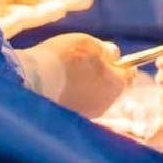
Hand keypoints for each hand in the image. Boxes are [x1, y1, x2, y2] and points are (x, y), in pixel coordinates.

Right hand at [14, 33, 132, 117]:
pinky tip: (61, 84)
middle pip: (111, 87)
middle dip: (104, 75)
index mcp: (116, 84)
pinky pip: (79, 103)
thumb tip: (115, 55)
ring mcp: (88, 113)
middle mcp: (106, 103)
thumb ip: (107, 49)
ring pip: (94, 96)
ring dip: (88, 85)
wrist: (33, 81)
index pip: (129, 75)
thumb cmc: (64, 58)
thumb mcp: (90, 44)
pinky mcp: (71, 118)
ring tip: (70, 73)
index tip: (113, 58)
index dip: (123, 64)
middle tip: (87, 62)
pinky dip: (74, 95)